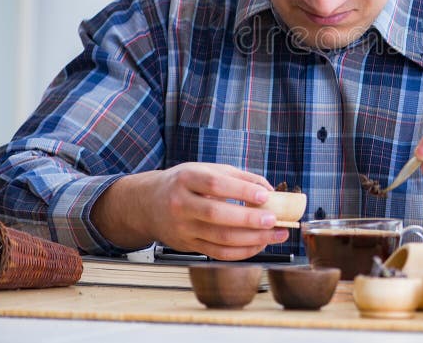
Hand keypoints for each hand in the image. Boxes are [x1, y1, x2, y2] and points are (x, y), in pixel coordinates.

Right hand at [92, 162, 289, 259]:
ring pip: (220, 238)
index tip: (265, 195)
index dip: (241, 191)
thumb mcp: (206, 170)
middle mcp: (180, 205)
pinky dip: (242, 252)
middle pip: (217, 215)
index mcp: (186, 179)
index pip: (215, 185)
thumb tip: (269, 189)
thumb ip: (238, 177)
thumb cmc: (184, 183)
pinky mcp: (187, 246)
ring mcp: (182, 228)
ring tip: (275, 234)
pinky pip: (218, 253)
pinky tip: (259, 245)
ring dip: (252, 239)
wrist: (147, 204)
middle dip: (249, 219)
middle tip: (274, 220)